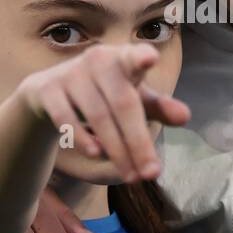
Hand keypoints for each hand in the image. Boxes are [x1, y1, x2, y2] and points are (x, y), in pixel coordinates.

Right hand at [19, 42, 190, 183]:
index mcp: (123, 58)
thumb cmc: (102, 94)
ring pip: (98, 116)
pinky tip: (96, 154)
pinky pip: (66, 118)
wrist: (47, 92)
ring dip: (116, 149)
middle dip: (138, 142)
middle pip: (123, 104)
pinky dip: (82, 138)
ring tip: (130, 175)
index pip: (134, 57)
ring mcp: (70, 73)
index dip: (141, 57)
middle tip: (151, 174)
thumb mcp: (132, 99)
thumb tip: (186, 117)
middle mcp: (97, 60)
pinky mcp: (47, 89)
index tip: (150, 58)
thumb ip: (158, 108)